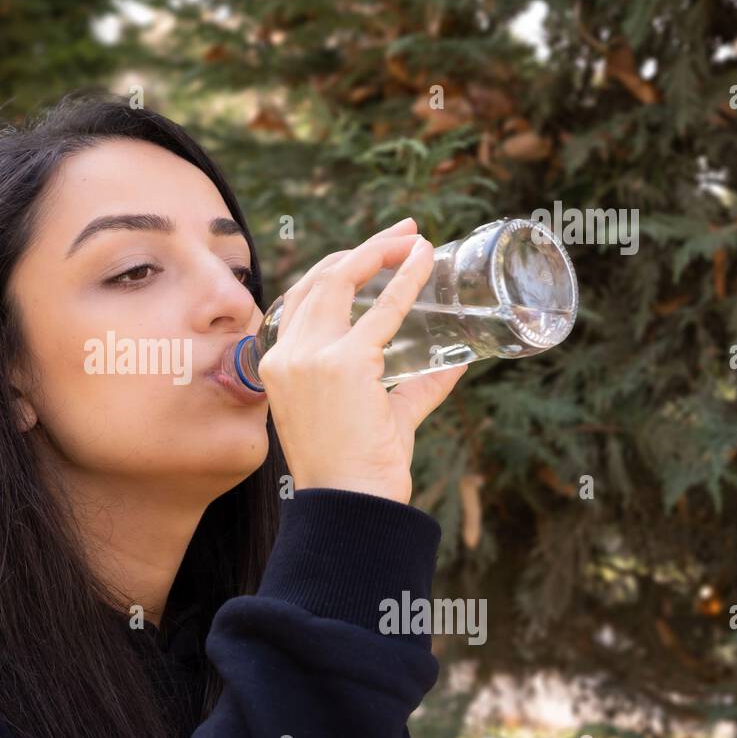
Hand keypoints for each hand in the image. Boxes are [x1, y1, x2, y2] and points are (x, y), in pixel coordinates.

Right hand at [257, 218, 467, 503]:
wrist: (350, 505)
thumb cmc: (360, 470)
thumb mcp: (384, 415)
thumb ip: (416, 386)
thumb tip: (457, 362)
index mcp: (278, 365)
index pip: (303, 298)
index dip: (339, 267)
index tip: (375, 251)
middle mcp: (287, 354)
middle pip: (319, 278)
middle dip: (363, 247)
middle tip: (405, 232)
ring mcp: (310, 357)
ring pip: (339, 279)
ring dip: (379, 250)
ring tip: (413, 238)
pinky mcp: (343, 364)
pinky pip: (380, 308)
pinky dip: (405, 278)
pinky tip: (424, 259)